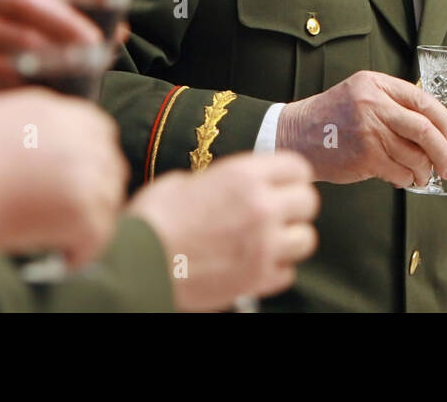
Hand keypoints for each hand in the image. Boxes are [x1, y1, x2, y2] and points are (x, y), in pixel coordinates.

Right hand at [0, 0, 103, 118]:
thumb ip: (50, 17)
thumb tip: (119, 31)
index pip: (33, 3)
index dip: (69, 21)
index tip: (99, 38)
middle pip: (27, 38)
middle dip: (67, 53)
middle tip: (97, 66)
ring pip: (16, 70)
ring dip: (51, 81)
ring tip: (80, 86)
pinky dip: (26, 101)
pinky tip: (47, 106)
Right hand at [0, 88, 125, 266]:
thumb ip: (25, 130)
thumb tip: (32, 156)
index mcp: (52, 108)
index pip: (97, 129)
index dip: (88, 156)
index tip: (75, 177)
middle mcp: (76, 135)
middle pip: (108, 163)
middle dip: (94, 187)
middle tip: (73, 212)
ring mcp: (84, 173)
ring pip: (107, 200)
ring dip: (89, 220)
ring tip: (62, 238)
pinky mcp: (82, 212)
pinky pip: (98, 235)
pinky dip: (81, 250)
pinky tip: (62, 257)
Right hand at [127, 151, 318, 310]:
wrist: (137, 262)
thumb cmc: (154, 219)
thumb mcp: (186, 180)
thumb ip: (224, 180)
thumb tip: (233, 185)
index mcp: (244, 175)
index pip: (298, 167)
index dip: (291, 175)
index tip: (284, 183)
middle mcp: (262, 207)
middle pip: (308, 201)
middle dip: (295, 206)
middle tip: (277, 212)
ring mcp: (264, 245)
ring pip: (305, 239)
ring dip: (290, 239)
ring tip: (268, 240)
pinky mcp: (257, 279)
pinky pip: (288, 273)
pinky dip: (275, 269)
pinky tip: (254, 263)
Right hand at [275, 71, 446, 187]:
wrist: (296, 134)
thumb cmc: (331, 116)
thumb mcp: (361, 93)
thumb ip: (393, 102)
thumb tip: (434, 128)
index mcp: (376, 84)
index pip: (424, 102)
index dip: (446, 123)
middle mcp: (374, 104)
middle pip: (425, 130)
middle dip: (444, 152)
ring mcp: (369, 131)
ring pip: (414, 155)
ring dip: (424, 170)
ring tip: (422, 175)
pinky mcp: (364, 157)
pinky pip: (399, 171)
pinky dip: (406, 178)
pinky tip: (403, 178)